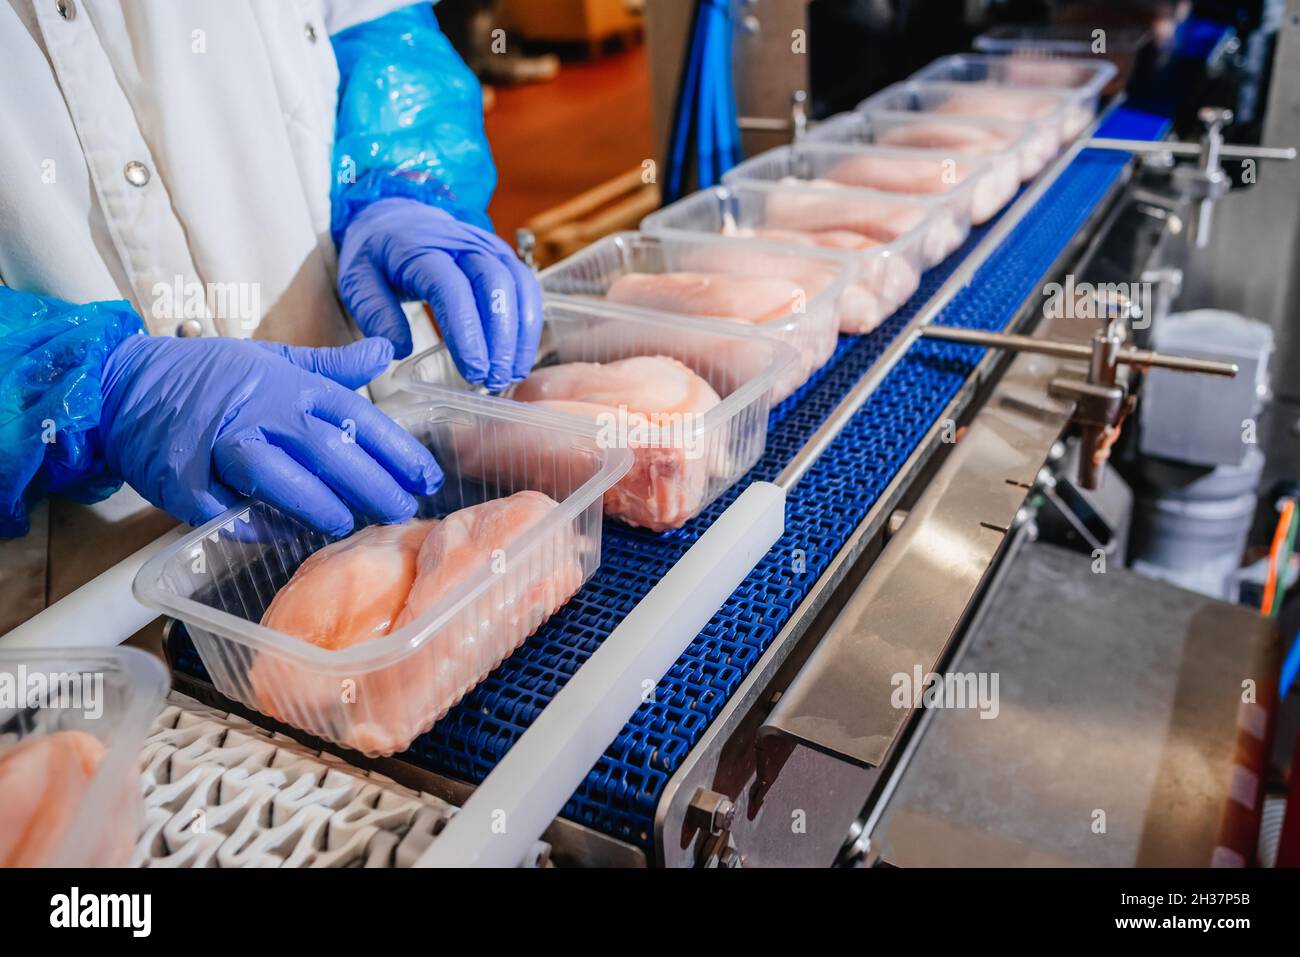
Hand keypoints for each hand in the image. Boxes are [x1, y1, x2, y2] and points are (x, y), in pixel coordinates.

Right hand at [98, 335, 441, 535]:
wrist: (125, 384)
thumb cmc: (211, 377)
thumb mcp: (275, 358)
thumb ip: (332, 366)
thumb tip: (387, 349)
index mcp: (289, 383)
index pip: (355, 415)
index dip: (396, 449)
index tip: (427, 476)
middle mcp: (260, 410)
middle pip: (326, 449)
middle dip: (372, 484)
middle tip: (403, 510)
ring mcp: (219, 445)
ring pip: (277, 475)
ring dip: (317, 504)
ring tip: (347, 524)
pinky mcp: (185, 480)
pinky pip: (229, 509)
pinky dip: (260, 523)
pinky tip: (289, 534)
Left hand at [337, 197, 542, 387]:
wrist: (398, 218)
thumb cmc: (379, 255)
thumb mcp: (357, 280)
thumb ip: (374, 313)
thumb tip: (399, 349)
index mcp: (421, 247)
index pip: (451, 288)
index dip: (467, 331)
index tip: (473, 370)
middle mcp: (461, 242)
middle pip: (493, 285)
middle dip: (500, 338)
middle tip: (495, 380)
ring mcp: (487, 246)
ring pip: (517, 285)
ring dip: (520, 333)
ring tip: (511, 373)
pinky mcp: (503, 256)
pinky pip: (527, 286)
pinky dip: (529, 322)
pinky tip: (520, 355)